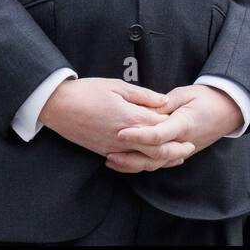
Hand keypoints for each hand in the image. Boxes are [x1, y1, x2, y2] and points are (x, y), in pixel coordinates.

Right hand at [37, 78, 195, 169]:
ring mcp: (114, 147)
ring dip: (162, 161)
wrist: (58, 105)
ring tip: (176, 158)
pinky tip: (148, 160)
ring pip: (144, 160)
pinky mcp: (104, 152)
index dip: (176, 126)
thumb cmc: (88, 91)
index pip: (162, 126)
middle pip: (158, 149)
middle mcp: (125, 136)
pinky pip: (128, 163)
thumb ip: (144, 96)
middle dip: (176, 150)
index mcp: (131, 117)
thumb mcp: (118, 86)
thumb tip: (164, 101)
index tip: (187, 123)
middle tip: (190, 148)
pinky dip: (142, 163)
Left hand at [105, 84, 242, 172]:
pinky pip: (159, 164)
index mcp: (184, 124)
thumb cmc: (206, 98)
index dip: (139, 135)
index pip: (159, 134)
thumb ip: (165, 102)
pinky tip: (125, 163)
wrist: (228, 111)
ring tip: (110, 160)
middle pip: (155, 155)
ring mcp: (182, 150)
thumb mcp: (186, 93)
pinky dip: (141, 165)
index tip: (120, 132)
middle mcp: (183, 142)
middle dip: (131, 155)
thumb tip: (146, 107)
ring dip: (133, 164)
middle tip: (108, 150)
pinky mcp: (179, 153)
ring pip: (156, 164)